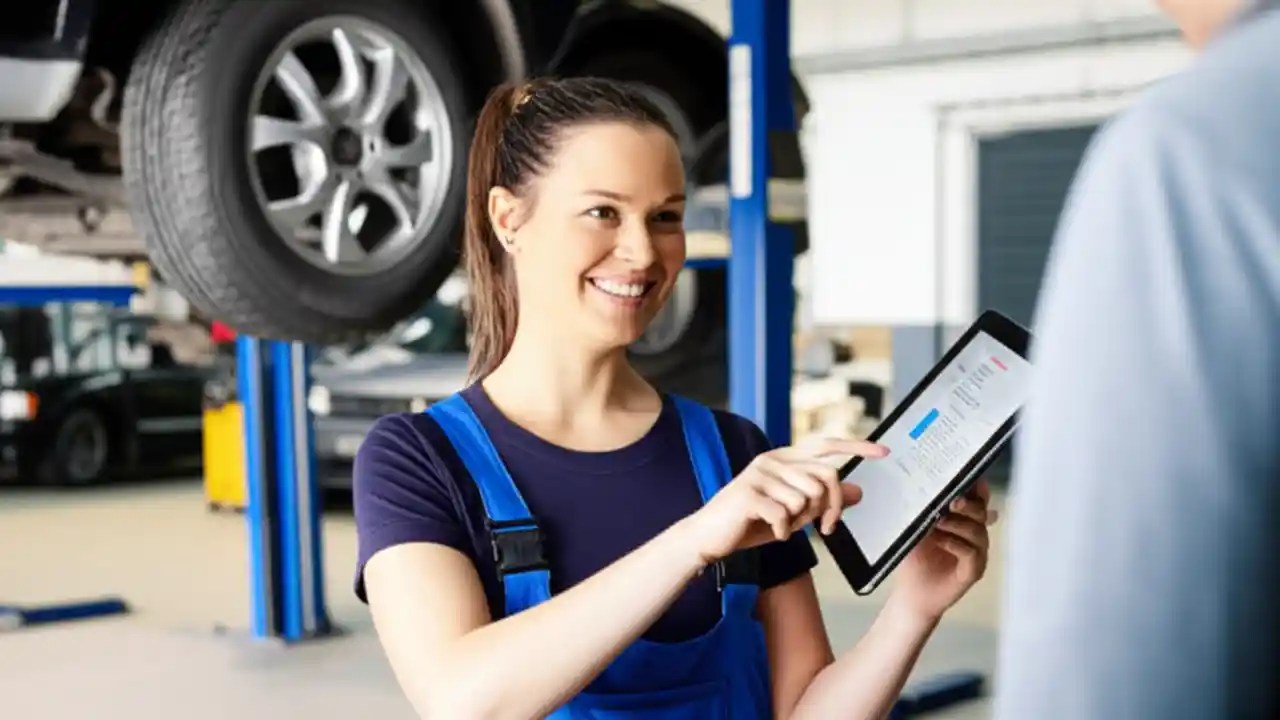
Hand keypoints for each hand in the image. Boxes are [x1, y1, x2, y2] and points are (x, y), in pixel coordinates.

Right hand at [679, 436, 888, 565]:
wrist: (708, 537)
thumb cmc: (750, 523)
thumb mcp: (794, 513)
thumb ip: (823, 500)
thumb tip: (859, 491)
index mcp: (784, 458)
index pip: (826, 445)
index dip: (856, 447)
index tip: (883, 451)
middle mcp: (772, 459)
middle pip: (825, 477)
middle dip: (831, 507)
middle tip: (826, 527)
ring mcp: (759, 474)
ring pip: (806, 499)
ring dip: (801, 521)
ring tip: (784, 525)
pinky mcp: (749, 493)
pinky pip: (785, 515)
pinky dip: (784, 531)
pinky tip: (773, 532)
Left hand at [889, 479, 998, 622]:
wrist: (912, 593)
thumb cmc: (914, 558)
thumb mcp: (915, 528)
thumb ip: (923, 509)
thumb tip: (921, 482)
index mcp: (964, 521)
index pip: (977, 500)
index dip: (977, 488)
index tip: (971, 477)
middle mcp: (975, 535)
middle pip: (981, 513)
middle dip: (969, 504)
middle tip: (952, 500)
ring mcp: (977, 554)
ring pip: (978, 533)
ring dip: (958, 524)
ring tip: (938, 521)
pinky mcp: (973, 572)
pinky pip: (972, 554)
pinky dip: (956, 544)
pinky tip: (940, 540)